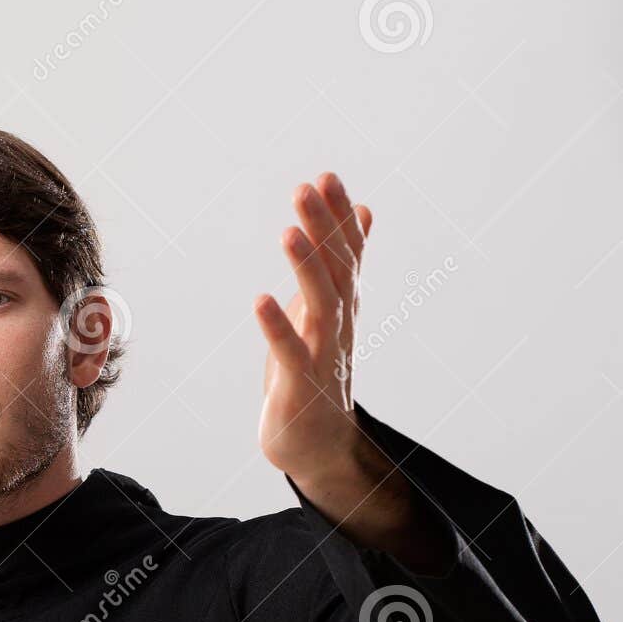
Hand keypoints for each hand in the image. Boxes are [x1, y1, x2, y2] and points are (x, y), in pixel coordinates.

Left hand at [254, 171, 373, 484]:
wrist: (320, 444)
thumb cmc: (318, 370)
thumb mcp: (329, 309)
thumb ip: (342, 262)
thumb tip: (362, 211)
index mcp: (342, 305)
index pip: (345, 253)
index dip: (337, 217)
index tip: (326, 177)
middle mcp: (338, 325)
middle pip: (337, 270)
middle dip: (323, 229)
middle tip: (307, 187)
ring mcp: (322, 355)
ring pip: (321, 305)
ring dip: (306, 267)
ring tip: (287, 231)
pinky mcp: (300, 386)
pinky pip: (291, 353)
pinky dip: (277, 327)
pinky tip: (260, 299)